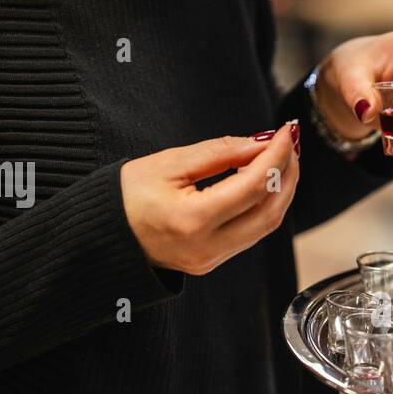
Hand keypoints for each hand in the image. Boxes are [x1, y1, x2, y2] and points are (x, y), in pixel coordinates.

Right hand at [120, 123, 299, 274]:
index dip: (276, 155)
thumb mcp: (169, 163)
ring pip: (266, 226)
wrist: (101, 235)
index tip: (286, 132)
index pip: (254, 185)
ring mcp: (212, 259)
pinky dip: (264, 205)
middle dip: (287, 174)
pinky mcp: (213, 261)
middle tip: (291, 144)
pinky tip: (263, 181)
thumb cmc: (126, 196)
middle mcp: (208, 246)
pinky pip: (251, 233)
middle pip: (270, 211)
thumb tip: (260, 143)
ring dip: (280, 191)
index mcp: (193, 220)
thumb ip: (219, 153)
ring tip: (281, 158)